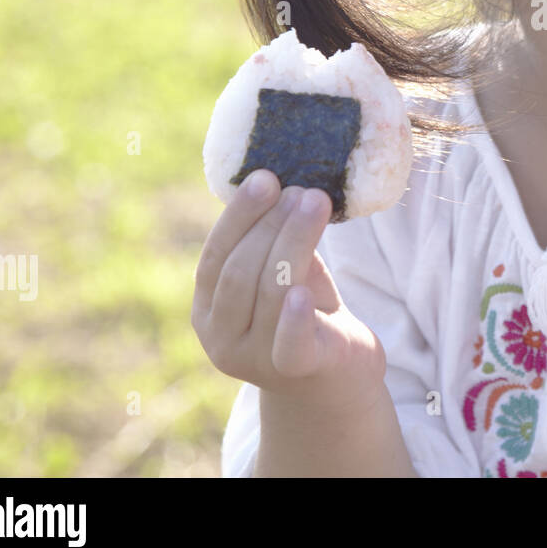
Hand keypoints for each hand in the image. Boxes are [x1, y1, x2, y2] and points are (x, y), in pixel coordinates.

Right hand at [192, 169, 387, 412]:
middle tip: (301, 188)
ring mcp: (255, 359)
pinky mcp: (296, 370)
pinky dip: (293, 316)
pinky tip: (301, 292)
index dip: (238, 215)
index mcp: (208, 310)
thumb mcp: (282, 271)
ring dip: (294, 240)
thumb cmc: (306, 311)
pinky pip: (289, 342)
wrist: (338, 370)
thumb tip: (281, 178)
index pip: (215, 256)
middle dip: (271, 223)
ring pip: (270, 291)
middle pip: (240, 271)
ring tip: (317, 202)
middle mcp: (221, 338)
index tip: (265, 177)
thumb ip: (273, 239)